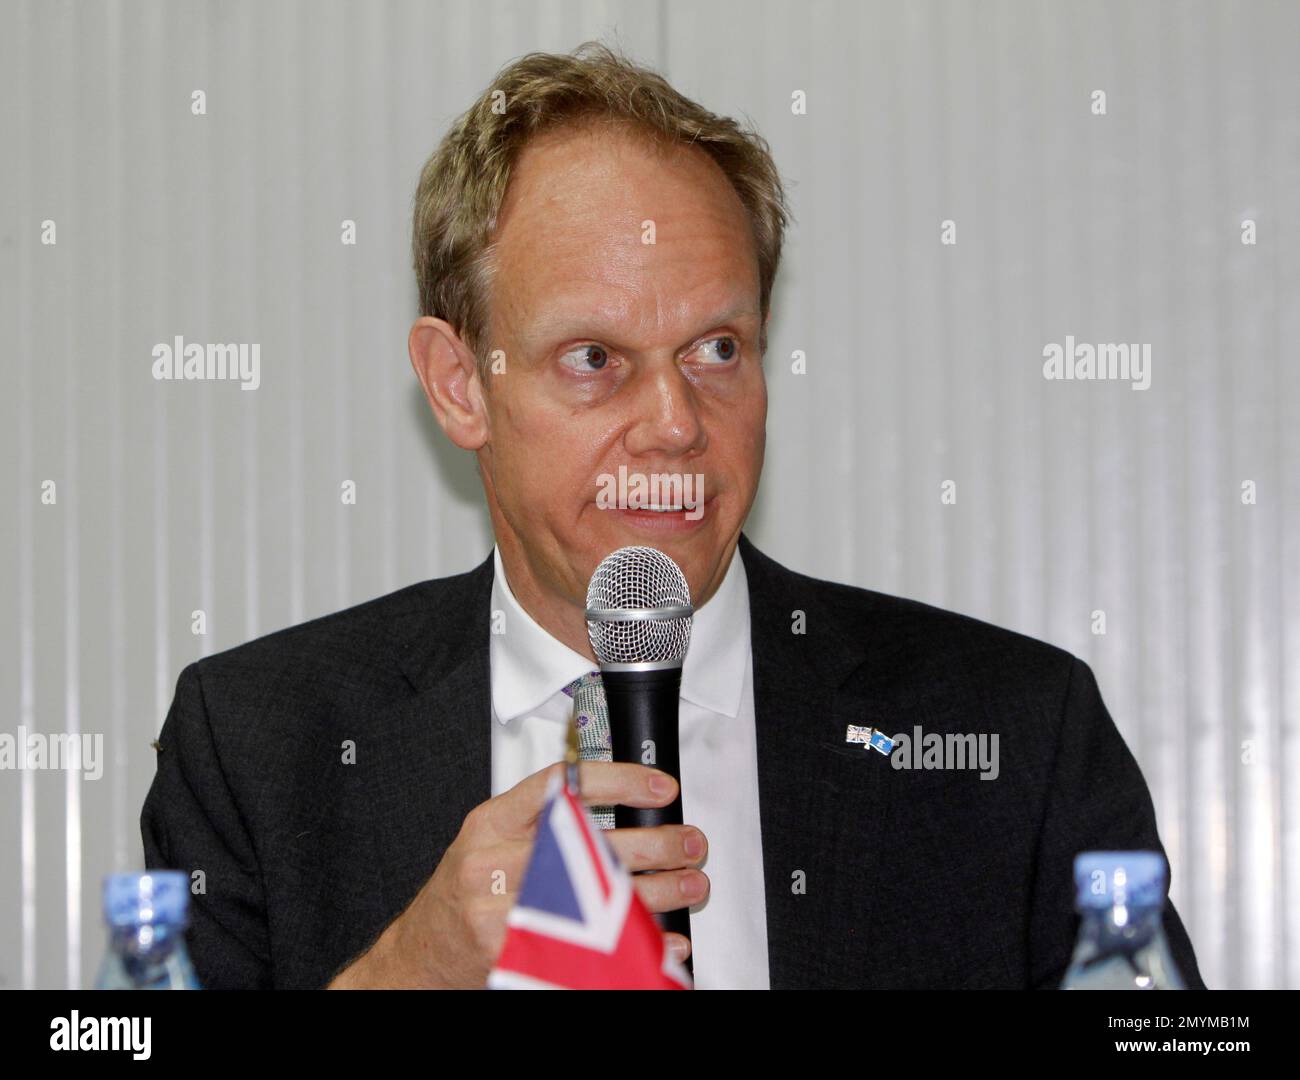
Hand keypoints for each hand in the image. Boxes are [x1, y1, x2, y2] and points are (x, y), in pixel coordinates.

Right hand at [327, 760, 707, 987]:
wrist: (420, 957)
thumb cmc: (461, 895)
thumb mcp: (488, 841)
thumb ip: (542, 821)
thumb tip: (621, 809)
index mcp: (492, 823)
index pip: (560, 786)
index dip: (619, 781)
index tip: (660, 786)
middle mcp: (494, 863)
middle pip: (591, 843)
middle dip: (654, 843)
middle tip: (689, 842)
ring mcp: (504, 913)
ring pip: (598, 897)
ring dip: (658, 893)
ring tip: (690, 885)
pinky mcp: (517, 957)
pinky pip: (591, 949)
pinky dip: (637, 946)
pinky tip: (663, 939)